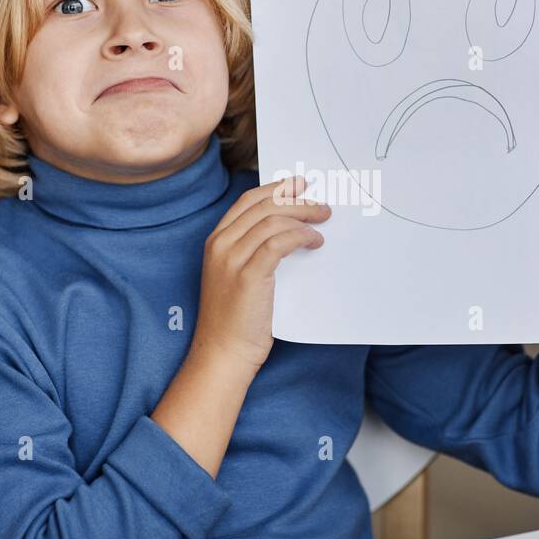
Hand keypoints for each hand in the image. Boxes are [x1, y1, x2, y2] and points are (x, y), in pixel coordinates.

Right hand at [191, 175, 330, 373]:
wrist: (223, 352)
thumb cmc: (236, 320)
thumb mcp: (239, 276)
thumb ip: (256, 251)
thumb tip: (291, 229)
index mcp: (216, 241)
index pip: (249, 201)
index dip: (277, 189)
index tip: (300, 185)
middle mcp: (220, 245)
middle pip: (263, 205)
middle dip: (296, 200)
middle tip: (321, 205)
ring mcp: (231, 259)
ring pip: (272, 220)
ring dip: (303, 217)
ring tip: (323, 223)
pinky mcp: (248, 276)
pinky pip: (278, 243)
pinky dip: (300, 236)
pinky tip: (313, 242)